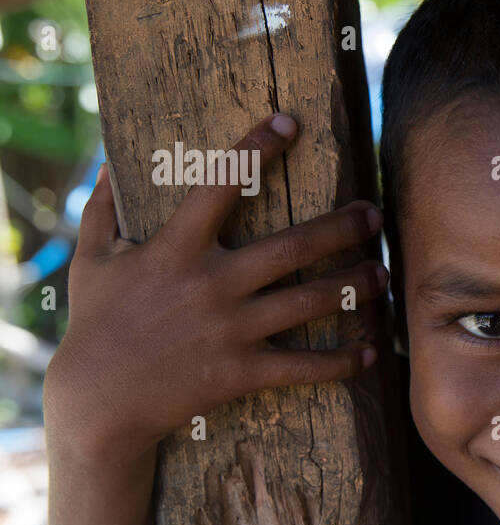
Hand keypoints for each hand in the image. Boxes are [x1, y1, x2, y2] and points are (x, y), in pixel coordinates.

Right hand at [44, 114, 389, 461]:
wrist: (98, 402)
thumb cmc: (96, 326)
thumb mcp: (90, 262)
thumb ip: (100, 211)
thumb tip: (104, 162)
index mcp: (175, 249)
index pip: (220, 184)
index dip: (255, 149)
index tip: (289, 123)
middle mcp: (212, 284)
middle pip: (292, 247)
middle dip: (341, 228)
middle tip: (375, 214)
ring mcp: (232, 329)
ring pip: (310, 302)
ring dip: (354, 286)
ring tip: (384, 274)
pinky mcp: (242, 371)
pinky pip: (304, 367)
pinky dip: (342, 362)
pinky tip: (372, 353)